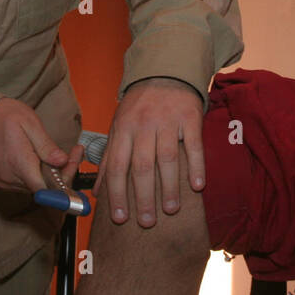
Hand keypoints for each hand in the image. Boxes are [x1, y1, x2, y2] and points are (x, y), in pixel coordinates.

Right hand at [0, 98, 68, 192]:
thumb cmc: (3, 116)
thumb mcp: (28, 123)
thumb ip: (46, 145)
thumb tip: (62, 161)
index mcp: (19, 165)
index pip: (47, 190)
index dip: (64, 182)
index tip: (72, 164)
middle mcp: (11, 180)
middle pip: (44, 188)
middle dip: (62, 173)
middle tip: (74, 152)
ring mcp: (5, 182)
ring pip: (36, 186)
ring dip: (50, 173)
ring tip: (61, 153)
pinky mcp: (2, 180)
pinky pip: (26, 182)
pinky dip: (37, 173)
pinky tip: (43, 158)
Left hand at [97, 77, 203, 227]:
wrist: (166, 71)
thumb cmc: (139, 106)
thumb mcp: (118, 126)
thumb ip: (108, 158)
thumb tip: (97, 192)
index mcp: (122, 129)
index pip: (116, 166)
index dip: (116, 194)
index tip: (120, 218)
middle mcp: (142, 125)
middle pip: (141, 166)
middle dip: (143, 197)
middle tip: (146, 222)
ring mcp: (167, 121)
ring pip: (166, 159)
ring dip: (169, 187)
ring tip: (170, 209)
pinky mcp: (189, 117)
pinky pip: (193, 145)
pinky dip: (196, 166)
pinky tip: (197, 186)